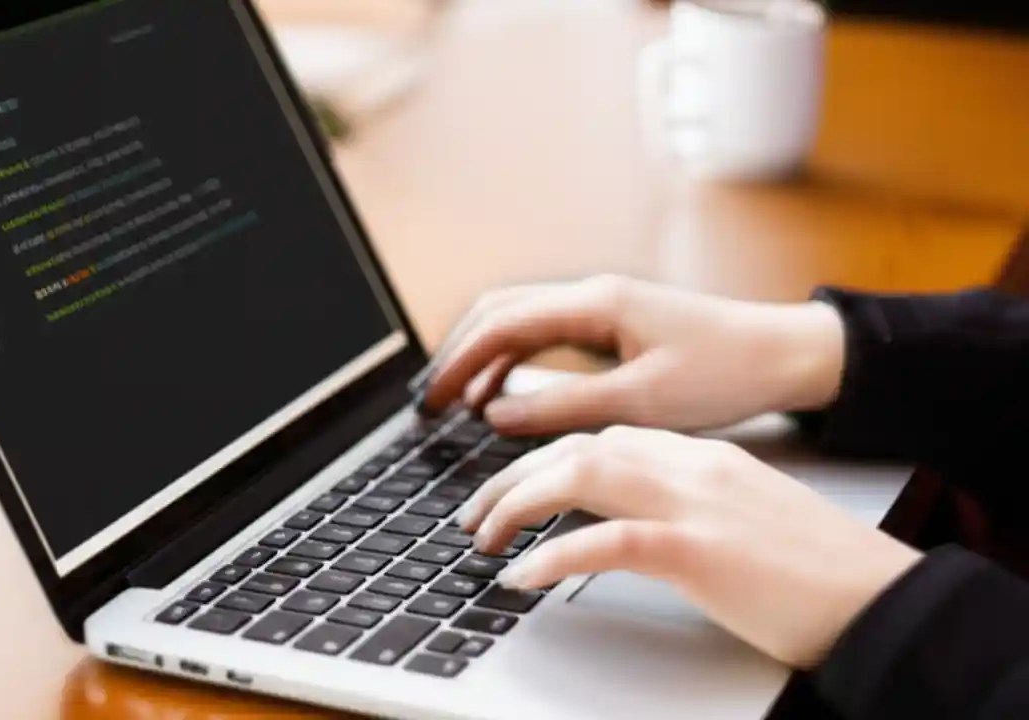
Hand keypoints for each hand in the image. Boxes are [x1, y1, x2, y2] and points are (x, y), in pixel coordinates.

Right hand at [416, 275, 846, 435]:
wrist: (784, 356)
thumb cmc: (724, 373)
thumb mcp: (640, 402)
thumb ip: (562, 407)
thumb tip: (496, 414)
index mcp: (595, 303)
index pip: (501, 324)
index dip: (457, 362)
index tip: (431, 400)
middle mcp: (592, 295)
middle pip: (499, 312)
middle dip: (458, 354)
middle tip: (431, 399)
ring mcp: (602, 307)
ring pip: (519, 321)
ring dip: (483, 357)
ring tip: (457, 401)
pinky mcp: (614, 325)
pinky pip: (546, 335)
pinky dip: (515, 361)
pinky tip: (506, 393)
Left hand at [458, 427, 920, 667]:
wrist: (885, 598)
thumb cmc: (818, 572)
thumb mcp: (742, 522)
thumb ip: (688, 509)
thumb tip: (628, 527)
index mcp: (703, 457)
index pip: (608, 437)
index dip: (548, 458)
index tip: (513, 484)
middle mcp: (693, 467)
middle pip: (581, 447)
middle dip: (516, 477)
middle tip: (476, 513)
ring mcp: (695, 503)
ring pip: (582, 475)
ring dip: (518, 504)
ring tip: (482, 536)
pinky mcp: (698, 549)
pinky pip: (605, 540)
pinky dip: (553, 554)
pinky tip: (521, 574)